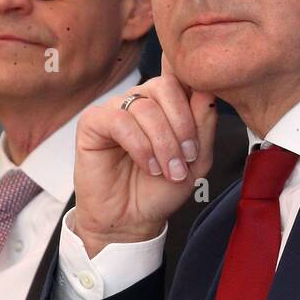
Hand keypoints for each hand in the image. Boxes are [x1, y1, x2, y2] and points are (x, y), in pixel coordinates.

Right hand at [72, 53, 217, 257]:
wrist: (133, 220)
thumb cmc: (162, 188)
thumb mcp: (197, 158)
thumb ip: (204, 123)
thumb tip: (207, 89)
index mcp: (167, 101)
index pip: (184, 79)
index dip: (196, 104)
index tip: (198, 141)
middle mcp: (141, 99)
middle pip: (166, 86)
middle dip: (182, 124)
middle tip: (187, 157)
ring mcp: (116, 108)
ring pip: (145, 107)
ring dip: (163, 142)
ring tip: (168, 170)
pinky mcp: (92, 123)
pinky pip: (119, 120)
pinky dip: (139, 145)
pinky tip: (148, 166)